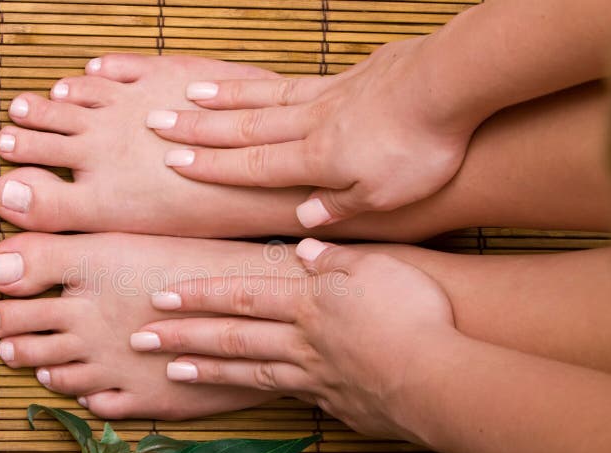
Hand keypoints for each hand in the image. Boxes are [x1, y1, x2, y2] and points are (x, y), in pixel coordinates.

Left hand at [129, 238, 457, 439]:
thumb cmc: (414, 315)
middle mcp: (299, 340)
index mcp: (307, 302)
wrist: (438, 379)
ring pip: (246, 371)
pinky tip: (243, 392)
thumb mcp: (378, 267)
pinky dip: (256, 394)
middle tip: (142, 338)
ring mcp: (312, 376)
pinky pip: (283, 396)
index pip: (240, 296)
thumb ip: (336, 259)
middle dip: (183, 335)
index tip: (162, 298)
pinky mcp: (332, 404)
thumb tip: (302, 248)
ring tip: (172, 371)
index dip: (199, 295)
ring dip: (206, 370)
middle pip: (231, 336)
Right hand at [146, 37, 475, 227]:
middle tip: (159, 122)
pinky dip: (266, 83)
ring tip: (191, 96)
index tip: (173, 160)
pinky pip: (294, 81)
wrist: (450, 84)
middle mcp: (310, 125)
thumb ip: (340, 207)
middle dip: (198, 129)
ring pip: (263, 100)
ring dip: (224, 101)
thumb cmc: (421, 148)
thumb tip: (305, 219)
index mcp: (315, 159)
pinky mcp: (348, 76)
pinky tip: (254, 83)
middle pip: (244, 129)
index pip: (250, 166)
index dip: (210, 166)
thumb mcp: (384, 196)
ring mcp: (327, 96)